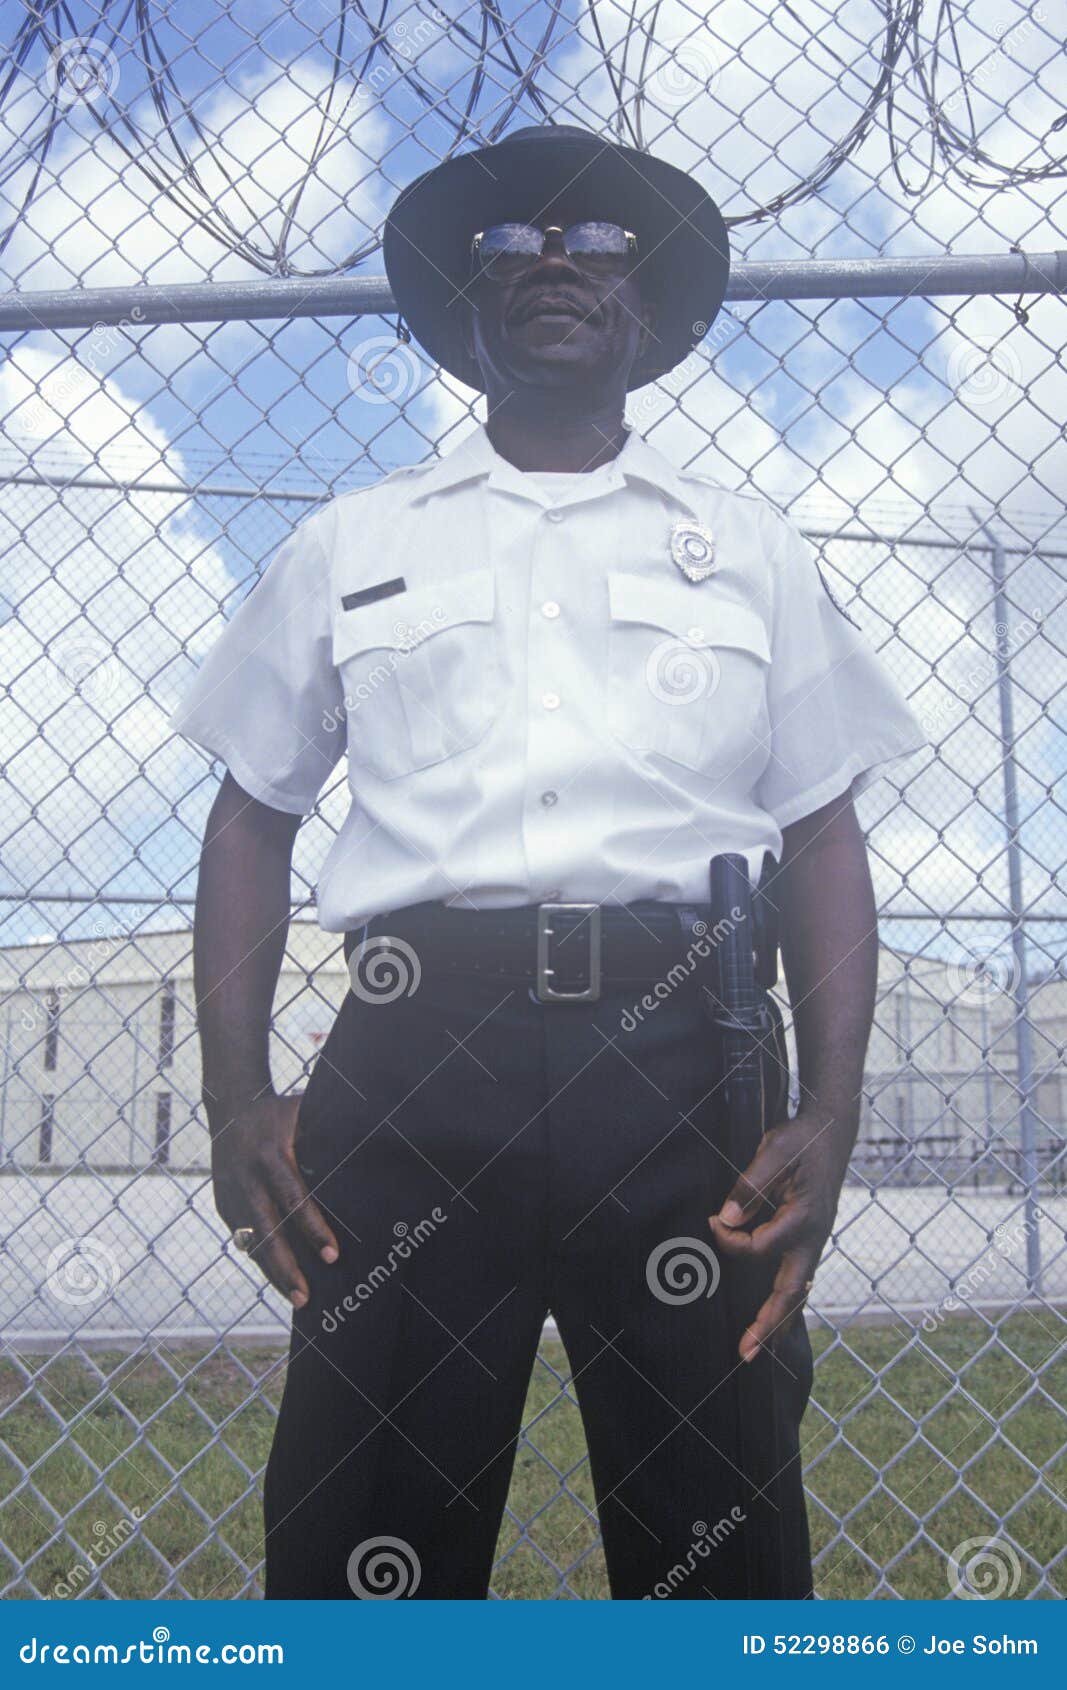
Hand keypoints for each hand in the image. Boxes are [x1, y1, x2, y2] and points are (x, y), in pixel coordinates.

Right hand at [210, 1093, 339, 1308]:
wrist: (229, 1106)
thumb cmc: (280, 1112)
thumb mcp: (303, 1114)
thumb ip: (327, 1135)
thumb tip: (372, 1150)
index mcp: (271, 1155)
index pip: (294, 1198)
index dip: (313, 1229)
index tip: (333, 1255)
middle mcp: (248, 1178)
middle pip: (268, 1231)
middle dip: (286, 1267)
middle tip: (306, 1298)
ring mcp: (232, 1194)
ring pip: (252, 1242)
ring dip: (273, 1272)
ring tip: (297, 1298)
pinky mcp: (224, 1204)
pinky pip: (244, 1238)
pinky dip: (262, 1259)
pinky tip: (281, 1279)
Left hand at [708, 1109, 851, 1362]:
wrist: (832, 1131)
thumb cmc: (801, 1140)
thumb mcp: (773, 1152)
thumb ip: (749, 1186)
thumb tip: (725, 1219)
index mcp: (803, 1217)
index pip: (758, 1247)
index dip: (729, 1239)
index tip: (712, 1221)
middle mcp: (812, 1237)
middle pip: (790, 1292)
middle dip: (768, 1324)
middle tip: (747, 1354)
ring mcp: (814, 1241)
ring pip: (798, 1291)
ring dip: (779, 1322)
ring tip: (763, 1350)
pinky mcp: (810, 1239)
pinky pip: (800, 1278)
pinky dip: (788, 1302)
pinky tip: (777, 1318)